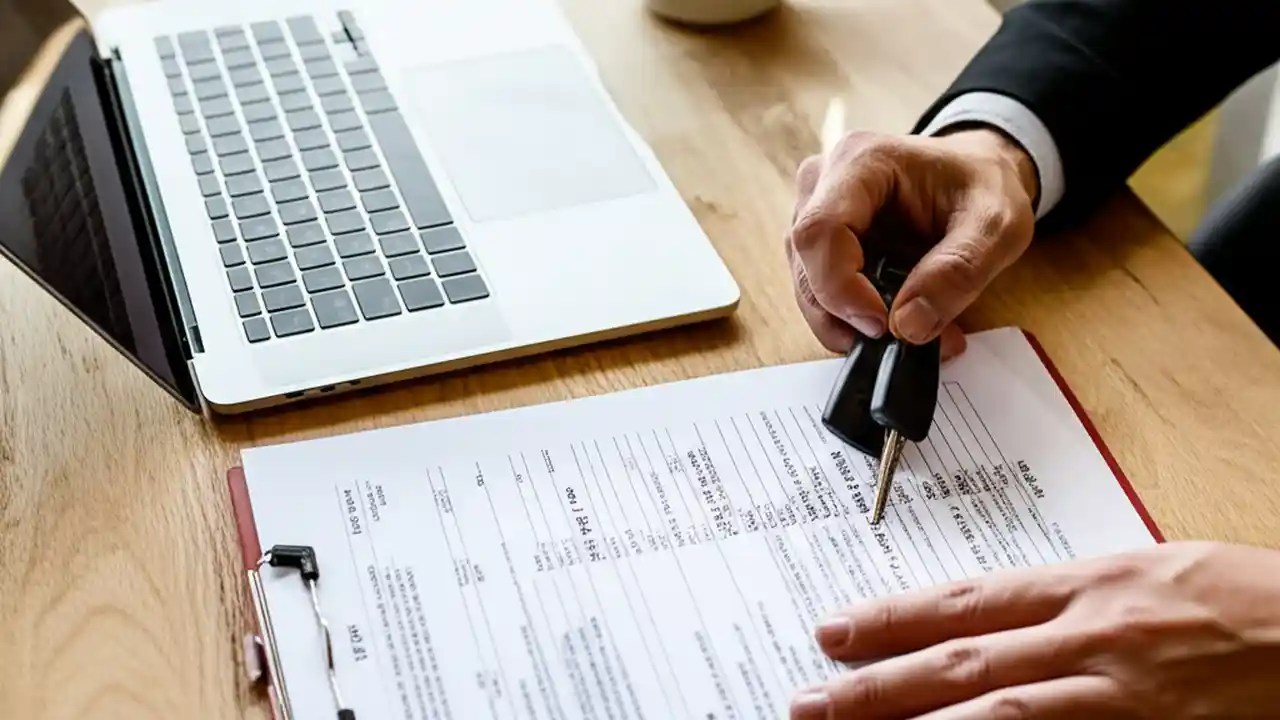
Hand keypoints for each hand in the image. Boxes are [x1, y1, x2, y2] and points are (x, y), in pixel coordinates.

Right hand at [786, 128, 1038, 358]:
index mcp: (861, 161)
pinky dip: (855, 319)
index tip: (882, 326)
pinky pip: (820, 292)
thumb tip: (908, 326)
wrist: (976, 174)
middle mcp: (822, 183)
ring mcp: (813, 212)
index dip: (839, 288)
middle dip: (849, 318)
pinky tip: (900, 321)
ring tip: (918, 331)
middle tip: (908, 341)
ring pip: (808, 287)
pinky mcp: (819, 243)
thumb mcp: (997, 224)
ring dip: (853, 324)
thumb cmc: (983, 185)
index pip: (819, 231)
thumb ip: (959, 270)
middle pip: (807, 266)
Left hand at [790, 541, 1279, 718]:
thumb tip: (993, 627)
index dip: (891, 616)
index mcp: (1087, 584)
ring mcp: (1120, 691)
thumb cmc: (1242, 599)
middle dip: (878, 683)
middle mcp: (1090, 633)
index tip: (833, 630)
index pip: (965, 600)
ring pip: (999, 712)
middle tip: (809, 699)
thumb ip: (1068, 603)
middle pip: (963, 659)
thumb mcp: (1146, 577)